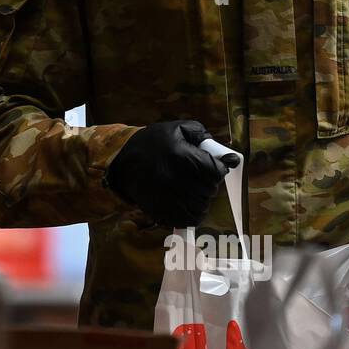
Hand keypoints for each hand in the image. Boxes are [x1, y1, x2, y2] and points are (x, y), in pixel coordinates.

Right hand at [104, 120, 238, 227]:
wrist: (121, 163)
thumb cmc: (152, 143)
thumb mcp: (176, 128)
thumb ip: (202, 135)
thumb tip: (226, 154)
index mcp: (181, 157)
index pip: (217, 171)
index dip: (218, 169)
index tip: (212, 166)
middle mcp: (176, 180)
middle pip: (210, 190)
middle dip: (209, 183)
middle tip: (200, 176)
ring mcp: (169, 199)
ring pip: (202, 207)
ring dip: (202, 199)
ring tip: (193, 190)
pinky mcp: (163, 212)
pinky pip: (189, 220)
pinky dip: (193, 213)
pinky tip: (187, 203)